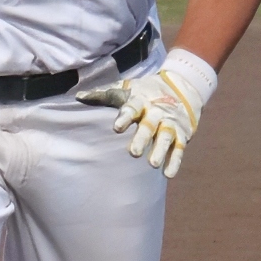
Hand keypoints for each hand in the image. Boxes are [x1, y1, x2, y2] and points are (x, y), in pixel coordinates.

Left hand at [76, 48, 217, 178]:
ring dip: (160, 150)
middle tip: (133, 152)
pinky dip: (175, 161)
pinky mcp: (182, 134)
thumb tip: (78, 96)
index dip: (124, 117)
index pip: (132, 108)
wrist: (183, 86)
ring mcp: (170, 123)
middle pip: (149, 125)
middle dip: (142, 137)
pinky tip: (168, 174)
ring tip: (152, 164)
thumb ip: (103, 94)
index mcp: (141, 100)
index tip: (116, 128)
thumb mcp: (126, 89)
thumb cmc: (145, 91)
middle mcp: (156, 112)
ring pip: (166, 137)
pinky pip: (179, 149)